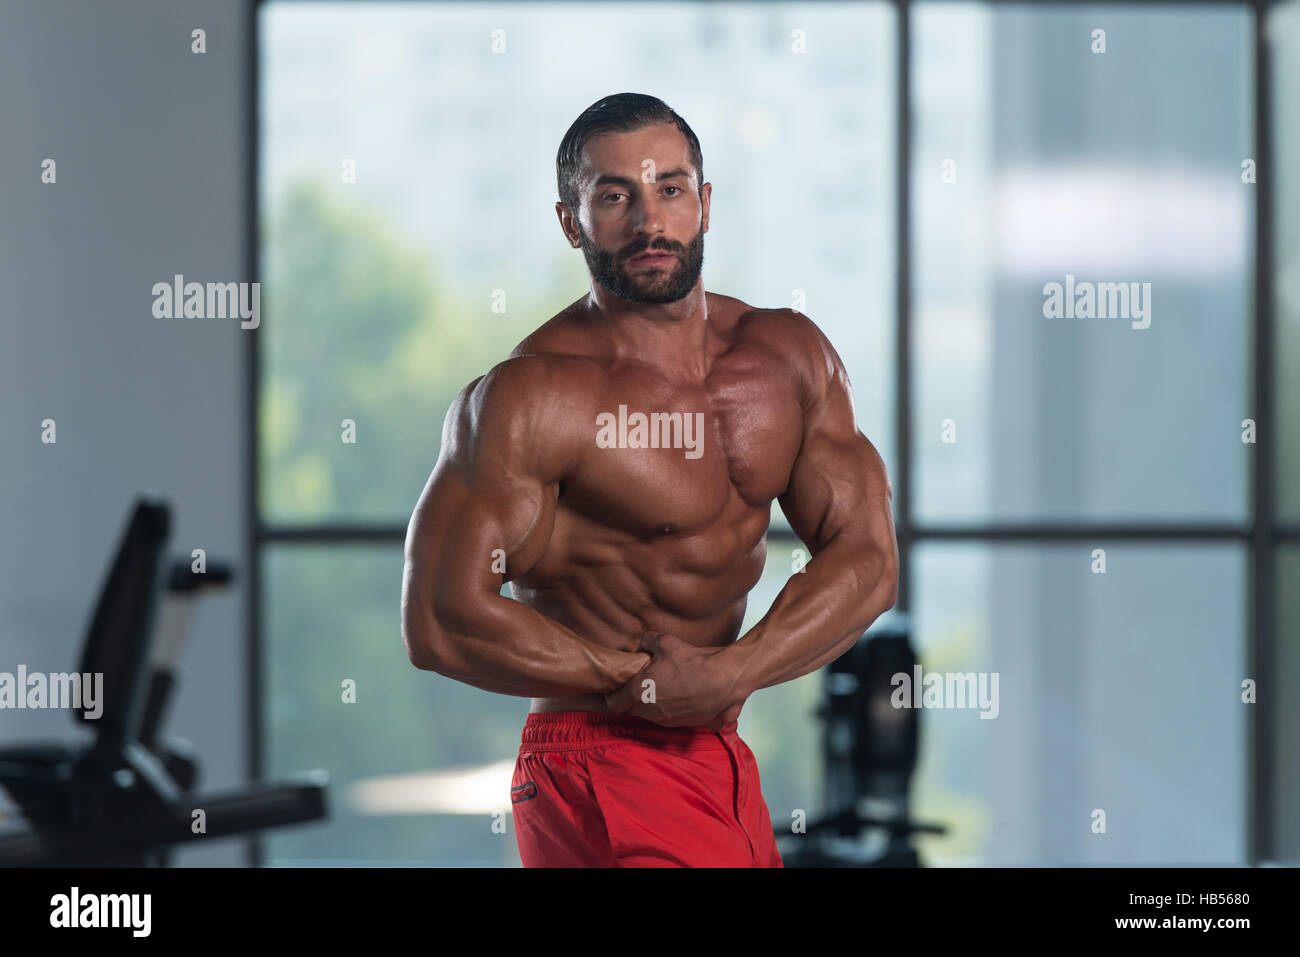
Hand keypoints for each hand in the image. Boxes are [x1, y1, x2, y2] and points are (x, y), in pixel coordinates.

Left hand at [604, 632, 745, 728]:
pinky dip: (667, 709)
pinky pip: (667, 718)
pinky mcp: (682, 724)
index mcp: (639, 692)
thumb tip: (641, 643)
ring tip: (659, 689)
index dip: (610, 696)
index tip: (613, 688)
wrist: (721, 681)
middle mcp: (649, 710)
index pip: (613, 703)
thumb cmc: (692, 662)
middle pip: (630, 709)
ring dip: (649, 704)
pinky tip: (676, 696)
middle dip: (631, 698)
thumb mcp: (666, 642)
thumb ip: (647, 641)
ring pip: (648, 715)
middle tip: (637, 684)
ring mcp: (666, 720)